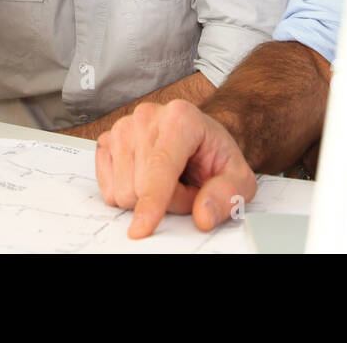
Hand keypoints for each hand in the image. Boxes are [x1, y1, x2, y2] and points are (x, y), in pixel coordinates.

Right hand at [95, 100, 257, 238]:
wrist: (201, 138)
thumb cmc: (215, 156)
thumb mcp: (240, 178)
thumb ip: (228, 196)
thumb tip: (203, 215)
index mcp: (181, 118)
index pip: (161, 167)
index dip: (152, 202)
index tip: (142, 228)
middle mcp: (147, 117)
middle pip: (140, 185)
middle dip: (167, 200)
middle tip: (186, 186)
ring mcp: (123, 127)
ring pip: (121, 191)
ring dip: (147, 198)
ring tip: (168, 180)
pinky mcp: (106, 142)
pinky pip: (108, 189)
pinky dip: (129, 194)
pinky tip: (146, 177)